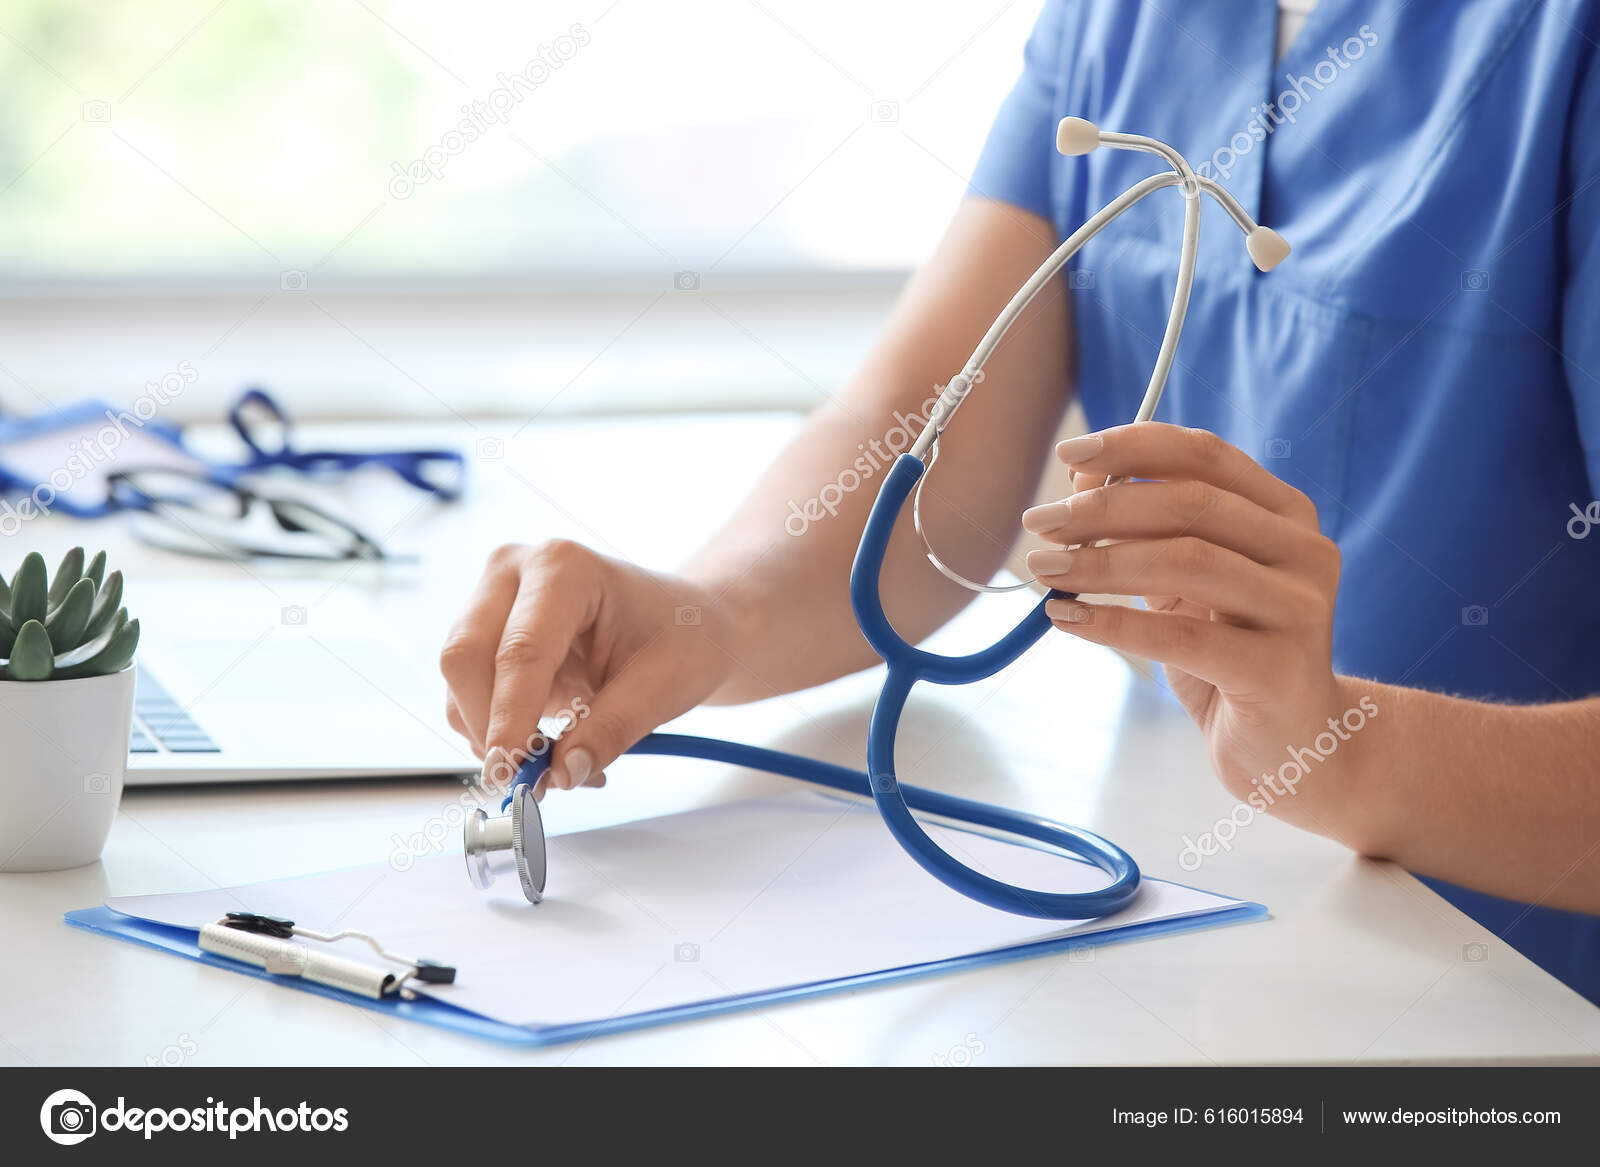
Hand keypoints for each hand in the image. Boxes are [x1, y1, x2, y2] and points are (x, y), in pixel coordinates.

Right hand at [440, 540, 741, 797]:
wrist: (682, 623)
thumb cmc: (681, 636)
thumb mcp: (664, 686)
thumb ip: (611, 730)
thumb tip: (563, 773)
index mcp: (565, 567)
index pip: (521, 650)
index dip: (510, 716)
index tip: (512, 772)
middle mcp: (515, 572)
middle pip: (466, 656)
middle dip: (489, 727)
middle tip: (528, 780)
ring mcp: (493, 600)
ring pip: (459, 681)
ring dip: (493, 736)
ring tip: (557, 762)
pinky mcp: (485, 636)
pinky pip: (467, 695)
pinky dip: (496, 733)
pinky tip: (545, 747)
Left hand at [1020, 425, 1349, 812]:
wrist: (1294, 749)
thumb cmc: (1232, 657)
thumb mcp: (1190, 585)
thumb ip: (1151, 532)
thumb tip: (1079, 481)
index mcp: (1286, 515)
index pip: (1206, 457)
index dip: (1133, 447)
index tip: (1068, 452)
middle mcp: (1305, 552)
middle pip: (1191, 505)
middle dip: (1103, 507)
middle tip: (1040, 522)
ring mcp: (1300, 610)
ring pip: (1186, 561)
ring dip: (1099, 562)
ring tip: (1044, 568)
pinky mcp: (1279, 669)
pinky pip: (1180, 636)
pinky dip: (1113, 623)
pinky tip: (1066, 618)